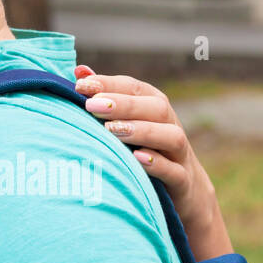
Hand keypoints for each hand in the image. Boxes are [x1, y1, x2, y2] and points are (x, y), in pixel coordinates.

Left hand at [74, 66, 236, 262]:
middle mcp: (170, 125)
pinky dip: (157, 164)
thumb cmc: (143, 148)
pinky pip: (175, 171)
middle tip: (92, 106)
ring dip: (141, 131)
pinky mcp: (183, 182)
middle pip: (156, 108)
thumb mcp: (124, 122)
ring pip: (171, 136)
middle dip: (123, 105)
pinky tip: (136, 158)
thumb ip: (103, 96)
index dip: (109, 84)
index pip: (134, 88)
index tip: (81, 85)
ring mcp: (180, 154)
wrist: (182, 191)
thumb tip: (79, 70)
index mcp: (154, 106)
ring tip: (111, 130)